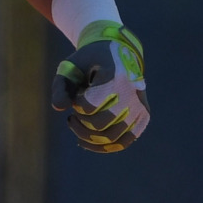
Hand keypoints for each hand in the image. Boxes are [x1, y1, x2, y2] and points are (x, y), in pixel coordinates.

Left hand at [50, 20, 148, 151]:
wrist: (119, 55)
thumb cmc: (91, 61)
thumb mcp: (71, 66)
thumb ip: (60, 86)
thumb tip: (59, 108)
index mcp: (116, 75)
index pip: (88, 105)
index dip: (76, 104)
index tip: (77, 93)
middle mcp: (132, 92)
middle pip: (98, 124)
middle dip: (80, 121)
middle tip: (75, 111)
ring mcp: (140, 107)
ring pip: (109, 138)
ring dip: (86, 136)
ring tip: (77, 122)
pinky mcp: (143, 117)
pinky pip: (121, 143)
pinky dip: (101, 147)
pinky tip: (83, 141)